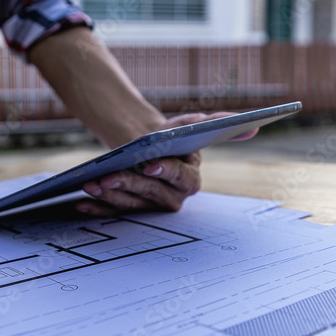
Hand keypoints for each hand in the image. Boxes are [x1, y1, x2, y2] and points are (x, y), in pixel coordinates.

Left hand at [77, 112, 256, 216]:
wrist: (143, 144)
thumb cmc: (169, 136)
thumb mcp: (190, 124)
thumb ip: (219, 123)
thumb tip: (254, 124)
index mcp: (190, 178)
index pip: (182, 179)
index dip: (167, 172)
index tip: (150, 163)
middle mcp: (172, 197)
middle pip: (152, 194)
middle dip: (129, 184)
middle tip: (108, 175)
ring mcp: (149, 206)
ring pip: (131, 204)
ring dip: (110, 196)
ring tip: (91, 183)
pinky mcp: (129, 210)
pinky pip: (113, 212)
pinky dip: (97, 208)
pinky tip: (81, 200)